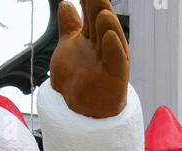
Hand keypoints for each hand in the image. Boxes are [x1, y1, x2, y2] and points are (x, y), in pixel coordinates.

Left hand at [49, 0, 128, 119]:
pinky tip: (108, 36)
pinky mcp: (114, 75)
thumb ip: (69, 26)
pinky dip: (113, 47)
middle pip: (101, 21)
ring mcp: (109, 59)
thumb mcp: (67, 48)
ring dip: (107, 24)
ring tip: (102, 12)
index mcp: (93, 35)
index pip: (91, 13)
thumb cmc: (76, 79)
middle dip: (98, 6)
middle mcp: (104, 44)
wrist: (80, 109)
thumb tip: (66, 3)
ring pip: (111, 37)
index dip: (87, 1)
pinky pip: (116, 60)